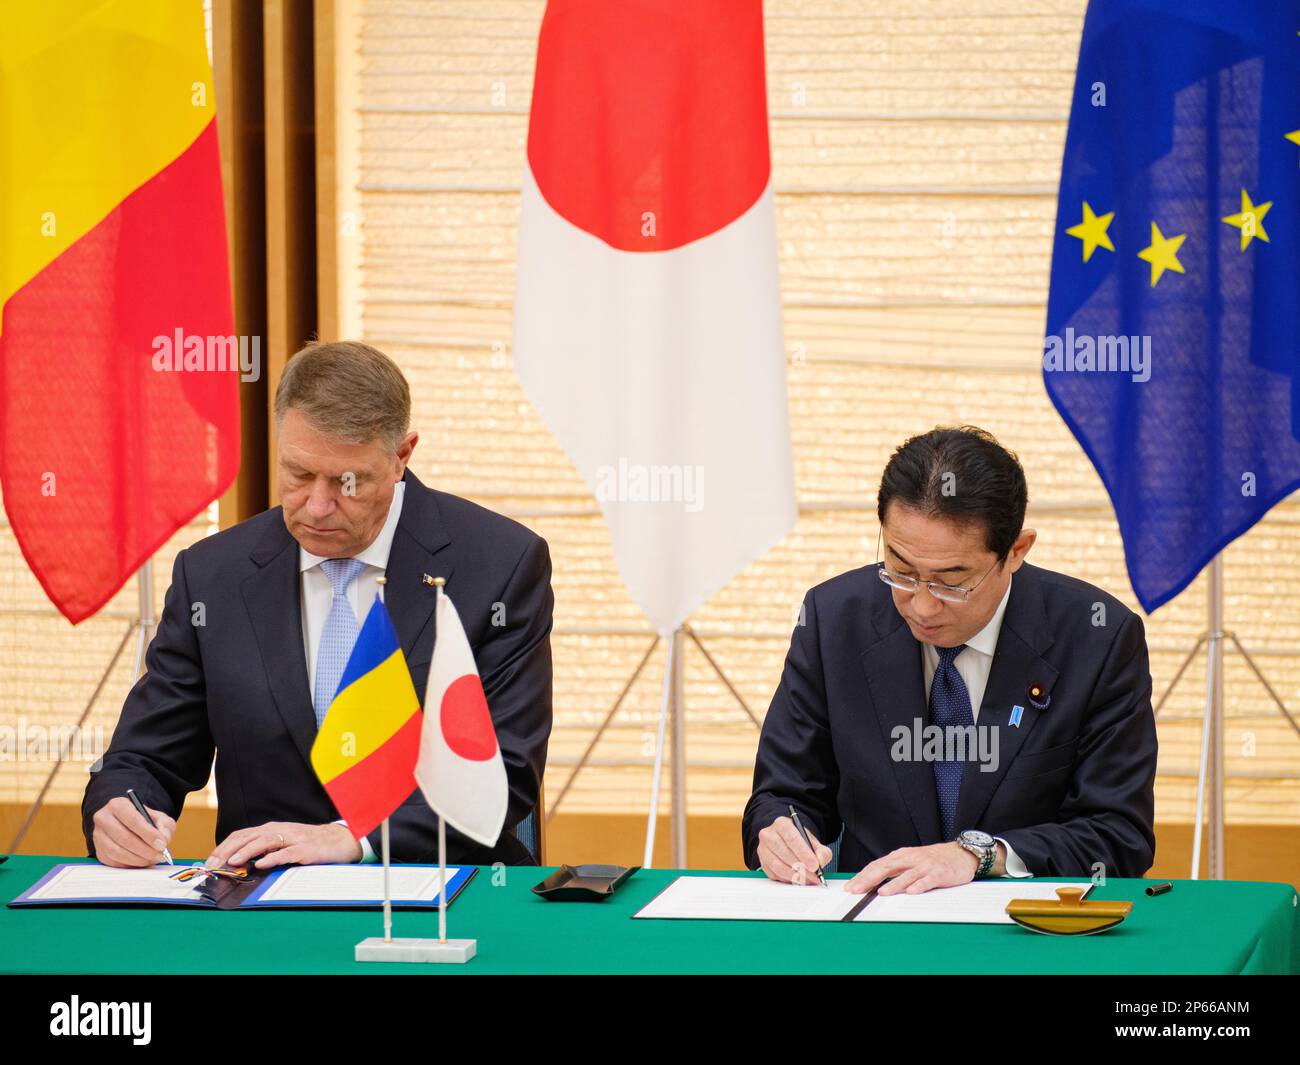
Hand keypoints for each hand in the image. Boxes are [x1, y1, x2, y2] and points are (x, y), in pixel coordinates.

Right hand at [92, 797, 175, 867]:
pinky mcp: (99, 851)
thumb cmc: (144, 820)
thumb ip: (164, 826)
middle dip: (145, 849)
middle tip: (160, 854)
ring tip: (153, 859)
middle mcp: (104, 819)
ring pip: (117, 852)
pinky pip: (114, 861)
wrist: (128, 825)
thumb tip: (163, 840)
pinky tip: (142, 861)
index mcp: (118, 805)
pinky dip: (130, 864)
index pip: (133, 820)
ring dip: (138, 859)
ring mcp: (99, 836)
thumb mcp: (158, 817)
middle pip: (124, 837)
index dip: (148, 834)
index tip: (161, 844)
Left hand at [206, 822, 361, 869]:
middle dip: (228, 850)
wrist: (338, 841)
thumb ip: (262, 850)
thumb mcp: (282, 843)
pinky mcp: (305, 850)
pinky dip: (273, 858)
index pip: (241, 835)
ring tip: (232, 862)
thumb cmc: (307, 844)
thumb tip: (236, 862)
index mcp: (271, 829)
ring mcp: (292, 839)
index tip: (209, 862)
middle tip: (214, 864)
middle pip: (248, 837)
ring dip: (246, 852)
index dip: (223, 847)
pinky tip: (262, 864)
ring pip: (264, 842)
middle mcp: (279, 831)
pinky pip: (286, 853)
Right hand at [756, 815, 833, 884]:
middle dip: (801, 868)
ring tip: (807, 880)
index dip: (804, 853)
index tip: (815, 865)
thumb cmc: (799, 841)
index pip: (792, 838)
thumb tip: (820, 862)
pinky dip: (787, 879)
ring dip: (795, 876)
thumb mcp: (813, 842)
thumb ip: (821, 851)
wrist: (787, 843)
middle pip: (784, 853)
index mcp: (782, 824)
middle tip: (814, 876)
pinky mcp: (762, 863)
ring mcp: (763, 849)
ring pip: (778, 866)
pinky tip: (797, 879)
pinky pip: (774, 874)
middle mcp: (769, 835)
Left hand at [847, 841, 989, 895]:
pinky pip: (928, 880)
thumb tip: (873, 883)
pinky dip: (919, 885)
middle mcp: (910, 859)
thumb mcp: (910, 861)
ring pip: (906, 875)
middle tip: (857, 890)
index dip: (863, 876)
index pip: (877, 865)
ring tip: (881, 893)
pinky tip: (911, 892)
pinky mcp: (939, 873)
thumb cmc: (933, 860)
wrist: (961, 853)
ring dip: (893, 884)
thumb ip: (894, 871)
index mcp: (901, 856)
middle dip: (870, 879)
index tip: (850, 887)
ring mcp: (925, 866)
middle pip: (886, 868)